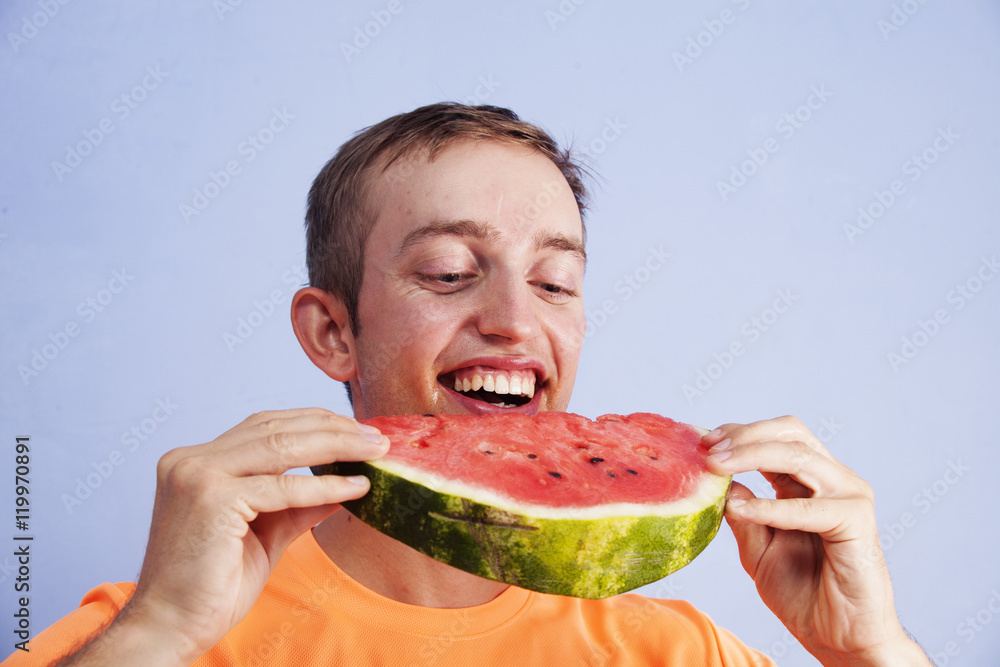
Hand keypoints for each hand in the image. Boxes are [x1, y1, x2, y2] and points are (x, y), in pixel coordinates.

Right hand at [71, 408, 388, 664]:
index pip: (264, 426)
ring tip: (373, 451)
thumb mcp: (267, 532)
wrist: (171, 627)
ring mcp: (197, 475)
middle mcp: (191, 460)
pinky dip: (324, 485)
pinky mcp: (211, 498)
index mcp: (196, 461)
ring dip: (336, 446)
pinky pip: (282, 488)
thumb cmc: (213, 586)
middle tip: (375, 437)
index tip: (356, 430)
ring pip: (281, 447)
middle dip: (332, 429)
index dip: (314, 423)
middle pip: (275, 429)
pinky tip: (355, 487)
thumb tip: (346, 484)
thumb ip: (300, 504)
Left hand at [702, 416, 929, 665]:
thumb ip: (742, 515)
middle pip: (790, 432)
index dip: (738, 433)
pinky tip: (744, 510)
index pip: (774, 436)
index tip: (702, 442)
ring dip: (753, 455)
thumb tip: (722, 483)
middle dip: (745, 435)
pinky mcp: (857, 521)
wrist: (839, 639)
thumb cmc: (803, 594)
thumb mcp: (757, 550)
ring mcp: (848, 496)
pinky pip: (810, 507)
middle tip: (709, 449)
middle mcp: (831, 480)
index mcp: (808, 482)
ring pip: (798, 455)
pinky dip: (773, 506)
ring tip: (718, 467)